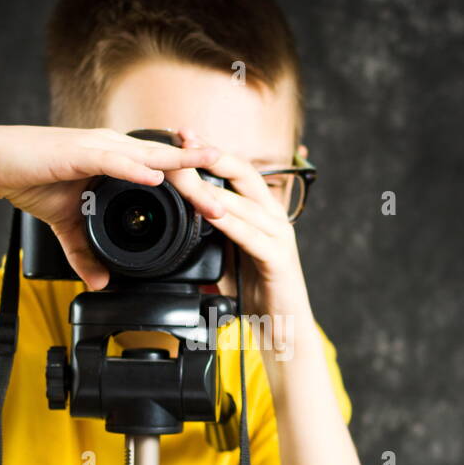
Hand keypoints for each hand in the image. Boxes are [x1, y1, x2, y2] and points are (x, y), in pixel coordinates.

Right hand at [0, 125, 222, 288]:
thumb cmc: (31, 180)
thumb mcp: (66, 226)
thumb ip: (86, 253)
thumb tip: (100, 282)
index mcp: (119, 161)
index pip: (166, 172)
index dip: (194, 187)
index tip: (221, 207)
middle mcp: (115, 148)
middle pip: (169, 161)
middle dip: (202, 177)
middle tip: (233, 194)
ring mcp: (99, 146)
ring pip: (150, 155)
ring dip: (181, 166)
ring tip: (211, 176)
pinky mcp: (79, 151)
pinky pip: (114, 159)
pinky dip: (137, 168)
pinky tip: (157, 176)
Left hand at [164, 128, 311, 321]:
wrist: (281, 329)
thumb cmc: (253, 291)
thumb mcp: (226, 253)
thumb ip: (212, 231)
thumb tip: (182, 214)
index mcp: (263, 211)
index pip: (238, 171)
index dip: (212, 151)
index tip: (185, 135)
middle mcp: (274, 217)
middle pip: (244, 174)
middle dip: (212, 155)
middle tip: (184, 141)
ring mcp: (279, 236)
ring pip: (244, 202)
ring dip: (212, 188)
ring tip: (185, 174)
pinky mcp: (278, 259)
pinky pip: (250, 236)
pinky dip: (230, 223)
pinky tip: (211, 213)